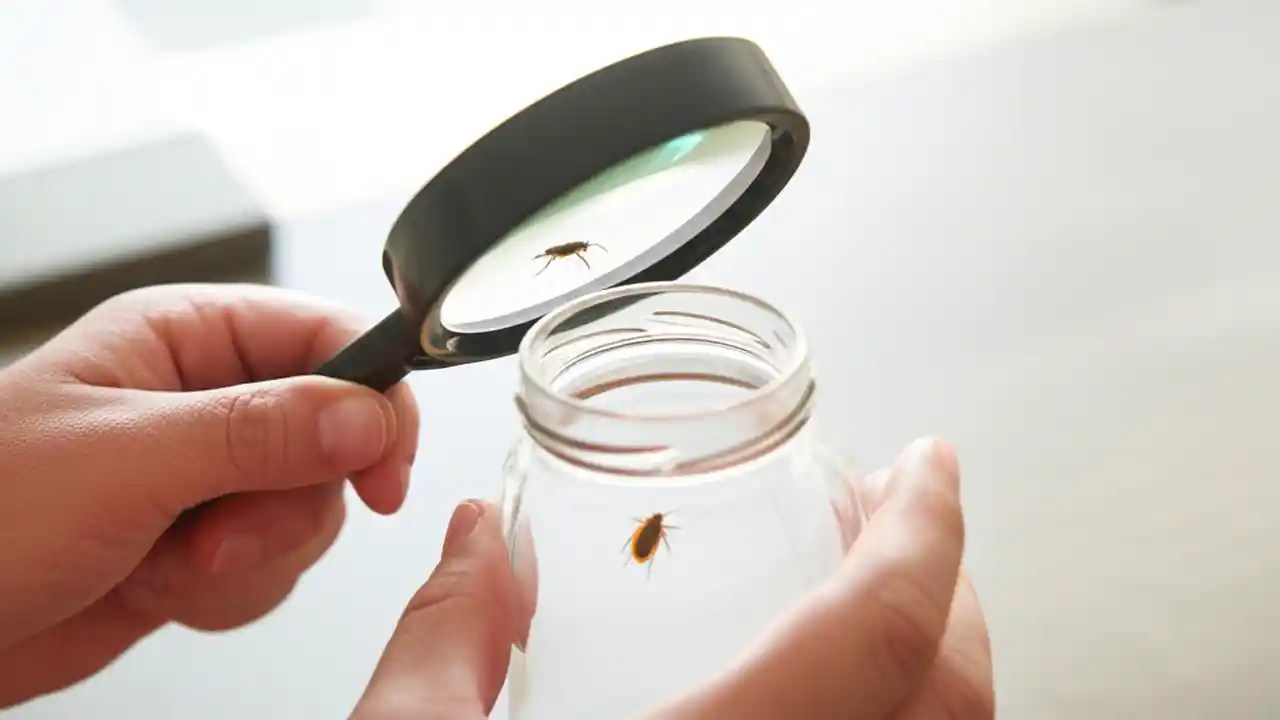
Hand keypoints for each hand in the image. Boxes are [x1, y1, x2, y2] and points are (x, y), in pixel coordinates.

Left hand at [0, 284, 418, 707]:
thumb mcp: (122, 463)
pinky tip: (160, 589)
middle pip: (334, 435)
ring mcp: (206, 476)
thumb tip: (367, 415)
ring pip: (312, 507)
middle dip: (288, 501)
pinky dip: (231, 591)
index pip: (328, 336)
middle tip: (225, 530)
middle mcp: (204, 400)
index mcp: (183, 338)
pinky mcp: (202, 541)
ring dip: (253, 555)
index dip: (373, 398)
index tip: (383, 467)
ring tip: (171, 562)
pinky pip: (276, 563)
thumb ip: (255, 431)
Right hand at [352, 439, 992, 718]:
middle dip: (946, 587)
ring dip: (935, 667)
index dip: (926, 529)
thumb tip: (482, 538)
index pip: (882, 629)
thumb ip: (449, 636)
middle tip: (899, 517)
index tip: (928, 463)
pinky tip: (838, 704)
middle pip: (951, 700)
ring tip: (877, 599)